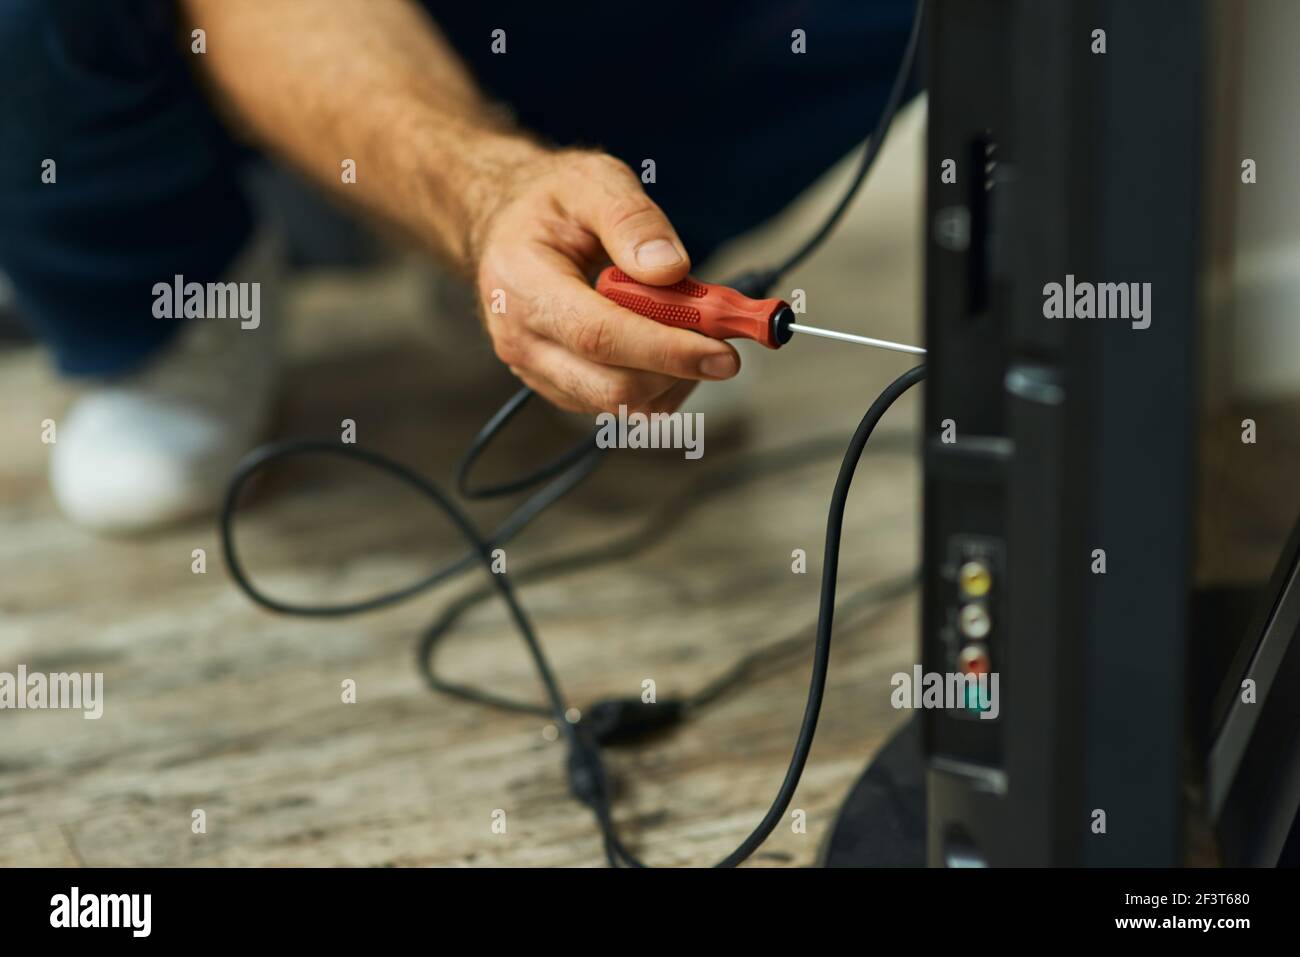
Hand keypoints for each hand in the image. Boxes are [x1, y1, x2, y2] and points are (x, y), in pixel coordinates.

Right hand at [472, 149, 740, 413]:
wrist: (507, 227)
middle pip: (612, 386)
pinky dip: (659, 384)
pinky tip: (668, 343)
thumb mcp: (592, 181)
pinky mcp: (558, 387)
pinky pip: (619, 407)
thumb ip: (631, 219)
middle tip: (725, 342)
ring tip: (689, 327)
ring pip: (622, 405)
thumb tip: (670, 270)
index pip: (599, 336)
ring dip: (673, 378)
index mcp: (522, 285)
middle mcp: (521, 340)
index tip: (722, 352)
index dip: (665, 350)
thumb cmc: (551, 203)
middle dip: (679, 371)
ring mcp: (537, 371)